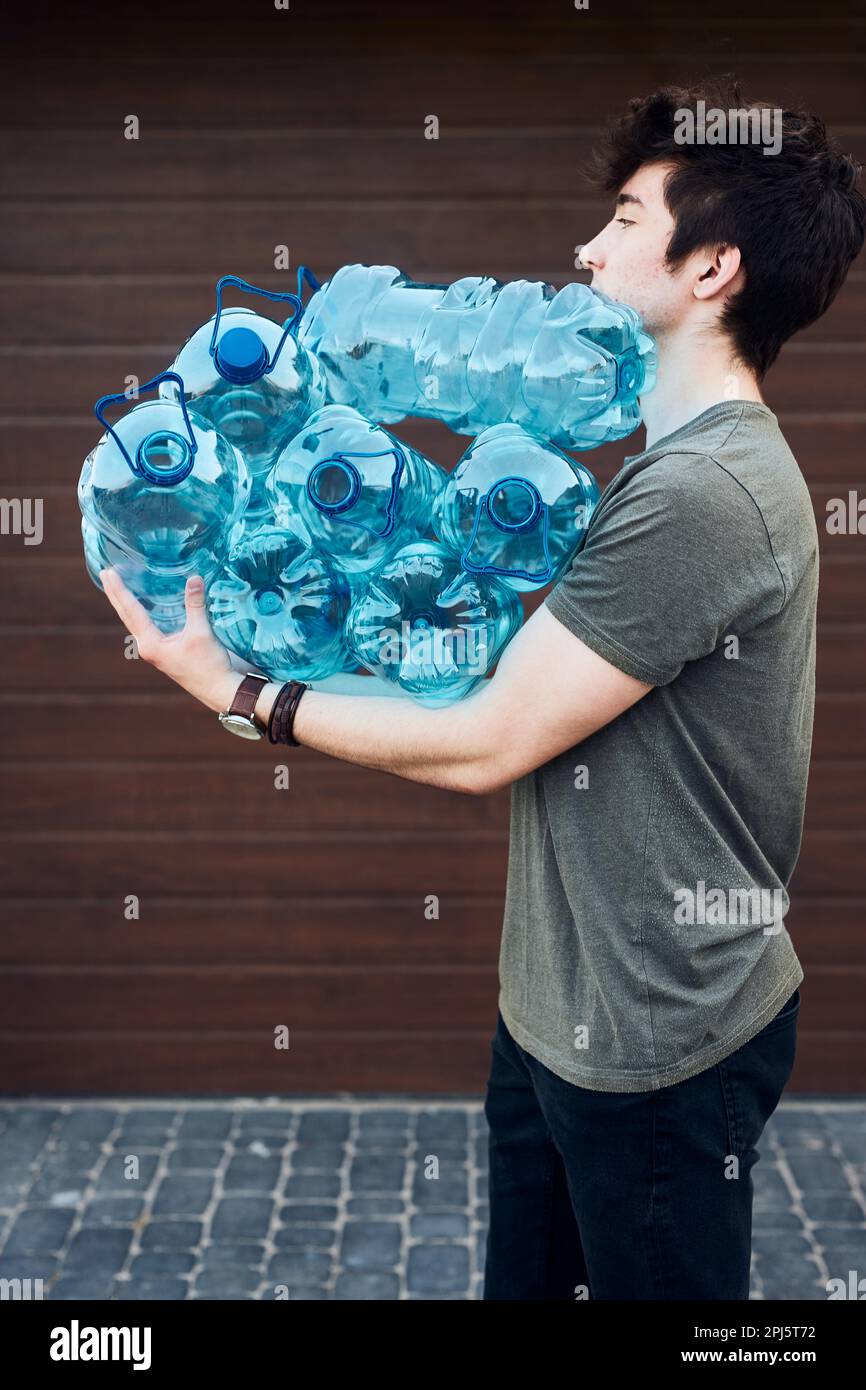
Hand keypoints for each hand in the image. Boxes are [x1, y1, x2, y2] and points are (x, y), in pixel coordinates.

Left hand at [100, 568, 239, 712]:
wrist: (219, 690)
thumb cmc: (209, 665)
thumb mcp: (201, 632)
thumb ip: (195, 605)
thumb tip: (194, 579)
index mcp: (151, 644)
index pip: (131, 611)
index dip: (119, 590)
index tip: (108, 573)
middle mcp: (148, 647)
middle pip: (127, 616)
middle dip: (116, 594)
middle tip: (105, 573)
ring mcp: (156, 651)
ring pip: (135, 622)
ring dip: (126, 604)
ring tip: (118, 587)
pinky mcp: (165, 651)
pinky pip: (147, 627)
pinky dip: (141, 613)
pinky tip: (143, 607)